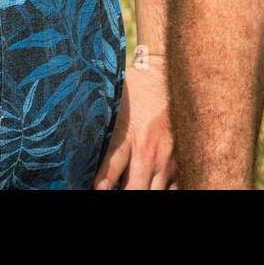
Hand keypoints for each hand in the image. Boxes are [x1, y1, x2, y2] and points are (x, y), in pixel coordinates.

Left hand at [92, 52, 178, 189]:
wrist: (166, 71)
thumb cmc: (136, 87)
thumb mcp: (115, 105)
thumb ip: (104, 131)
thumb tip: (81, 145)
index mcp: (130, 136)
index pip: (110, 172)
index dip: (101, 186)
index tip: (96, 189)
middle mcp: (150, 151)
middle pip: (135, 190)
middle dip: (124, 193)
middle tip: (112, 189)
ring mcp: (169, 158)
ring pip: (157, 193)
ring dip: (144, 191)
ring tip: (132, 185)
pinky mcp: (182, 158)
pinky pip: (176, 187)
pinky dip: (163, 190)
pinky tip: (151, 186)